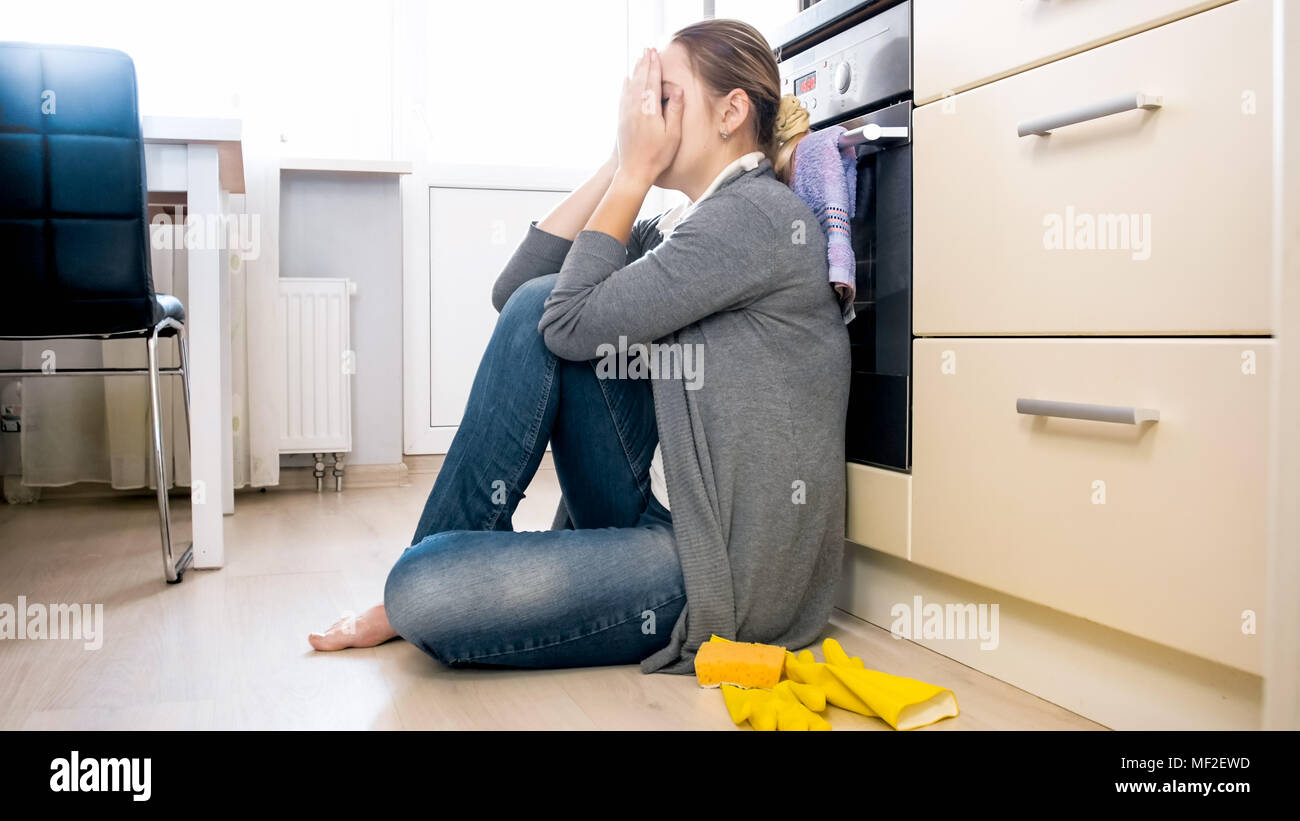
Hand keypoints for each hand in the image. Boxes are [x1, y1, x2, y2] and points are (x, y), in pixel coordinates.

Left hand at [616, 47, 682, 186]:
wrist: (634, 172)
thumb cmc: (657, 156)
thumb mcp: (673, 135)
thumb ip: (675, 111)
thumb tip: (678, 90)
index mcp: (649, 110)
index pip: (652, 81)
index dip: (654, 66)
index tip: (655, 53)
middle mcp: (634, 109)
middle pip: (640, 80)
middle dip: (644, 63)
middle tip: (647, 49)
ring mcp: (625, 114)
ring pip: (630, 86)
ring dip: (635, 71)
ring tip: (639, 59)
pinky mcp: (621, 121)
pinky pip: (623, 97)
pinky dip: (625, 85)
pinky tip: (626, 80)